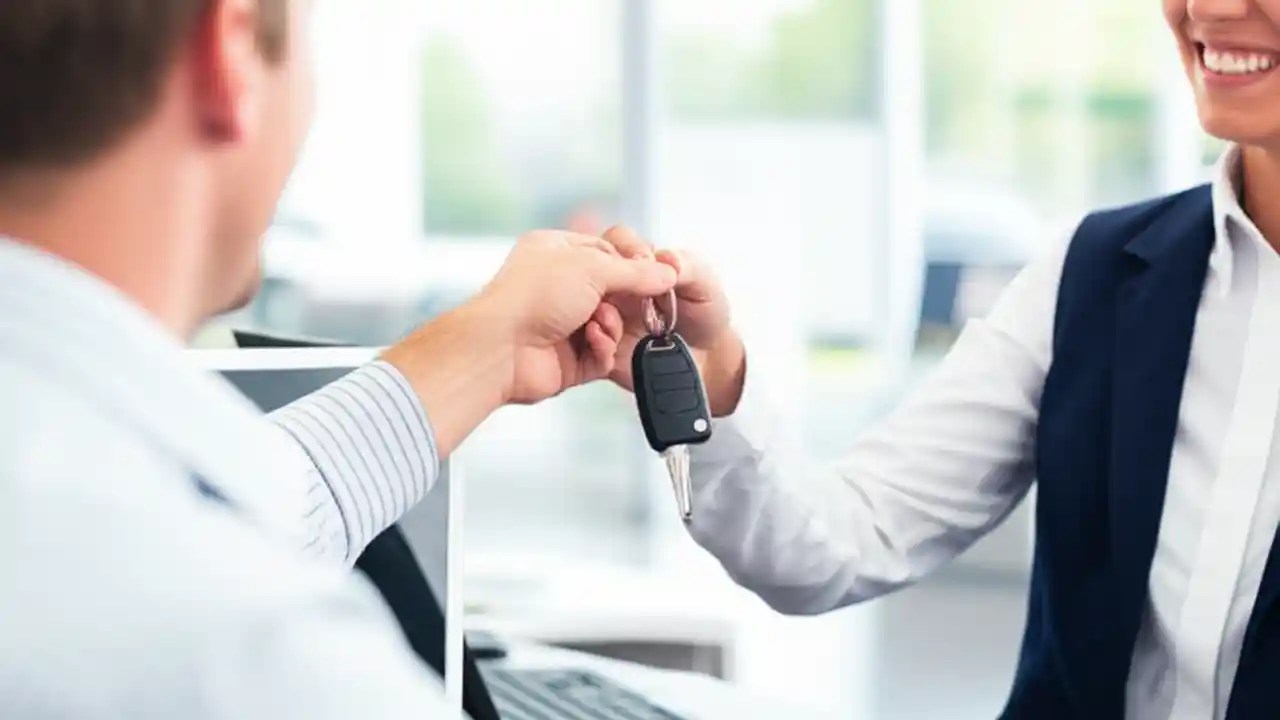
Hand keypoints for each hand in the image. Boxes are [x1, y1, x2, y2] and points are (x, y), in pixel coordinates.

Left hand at [476, 230, 677, 404]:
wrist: (502, 348)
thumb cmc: (531, 297)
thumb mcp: (591, 268)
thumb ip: (635, 272)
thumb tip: (666, 273)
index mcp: (556, 253)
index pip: (606, 252)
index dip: (631, 265)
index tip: (654, 275)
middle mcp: (558, 287)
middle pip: (613, 292)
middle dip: (626, 300)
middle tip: (641, 304)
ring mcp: (563, 324)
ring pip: (611, 325)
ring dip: (611, 325)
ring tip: (598, 324)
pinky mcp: (568, 359)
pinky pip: (602, 354)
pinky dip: (603, 348)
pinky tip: (592, 342)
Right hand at [600, 227, 745, 415]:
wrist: (707, 360)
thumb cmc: (705, 315)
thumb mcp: (705, 286)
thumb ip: (689, 269)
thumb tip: (666, 257)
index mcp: (640, 265)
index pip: (618, 241)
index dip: (623, 249)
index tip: (639, 265)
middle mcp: (619, 286)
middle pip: (592, 270)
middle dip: (599, 281)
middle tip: (618, 296)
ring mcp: (608, 315)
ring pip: (585, 306)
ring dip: (594, 312)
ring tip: (610, 322)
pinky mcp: (605, 345)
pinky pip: (589, 342)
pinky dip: (595, 342)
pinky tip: (609, 345)